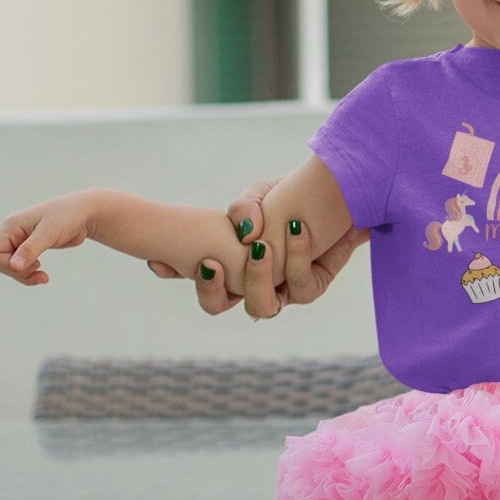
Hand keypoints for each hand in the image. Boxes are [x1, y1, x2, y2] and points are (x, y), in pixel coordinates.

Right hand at [0, 192, 100, 286]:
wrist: (85, 214)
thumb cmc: (68, 216)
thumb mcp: (49, 233)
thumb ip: (31, 249)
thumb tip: (14, 266)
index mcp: (12, 226)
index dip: (9, 265)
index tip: (32, 265)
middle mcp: (13, 233)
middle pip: (1, 262)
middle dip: (18, 272)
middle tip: (38, 271)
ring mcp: (22, 241)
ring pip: (11, 266)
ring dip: (25, 275)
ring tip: (43, 277)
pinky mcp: (32, 247)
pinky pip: (22, 266)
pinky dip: (30, 273)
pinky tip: (43, 275)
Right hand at [146, 178, 366, 316]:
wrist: (341, 193)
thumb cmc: (293, 196)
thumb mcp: (260, 196)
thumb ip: (244, 210)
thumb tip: (239, 232)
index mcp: (231, 265)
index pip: (195, 276)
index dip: (174, 272)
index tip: (158, 262)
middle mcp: (253, 283)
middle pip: (218, 305)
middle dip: (210, 290)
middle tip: (210, 262)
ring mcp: (282, 289)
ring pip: (261, 306)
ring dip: (256, 278)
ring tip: (260, 247)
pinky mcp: (314, 284)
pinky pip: (301, 286)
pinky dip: (297, 258)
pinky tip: (298, 227)